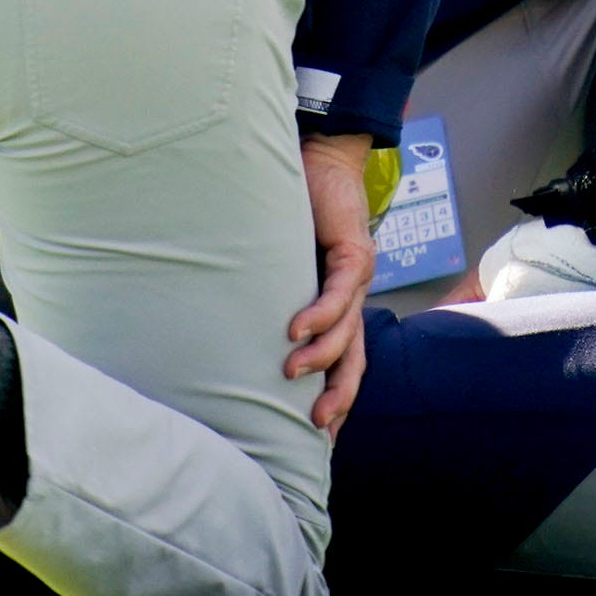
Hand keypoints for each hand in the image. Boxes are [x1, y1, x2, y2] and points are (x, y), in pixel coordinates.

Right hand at [285, 131, 375, 433]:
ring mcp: (358, 276)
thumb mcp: (285, 267)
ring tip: (290, 373)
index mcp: (340, 303)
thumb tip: (237, 332)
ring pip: (346, 331)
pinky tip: (296, 331)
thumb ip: (276, 297)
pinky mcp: (353, 252)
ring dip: (320, 356)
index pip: (345, 359)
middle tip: (315, 426)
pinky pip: (339, 293)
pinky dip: (319, 315)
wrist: (324, 160)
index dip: (335, 395)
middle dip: (337, 395)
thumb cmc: (298, 213)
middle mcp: (354, 296)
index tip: (319, 434)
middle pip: (353, 357)